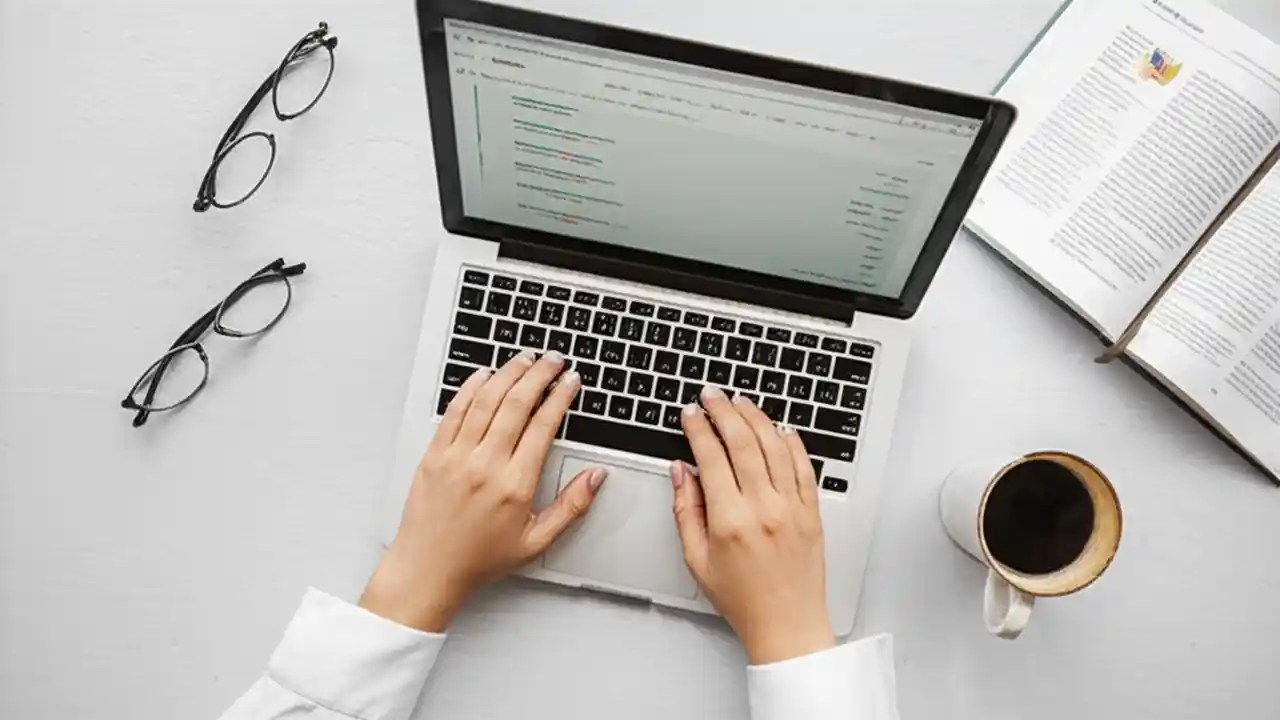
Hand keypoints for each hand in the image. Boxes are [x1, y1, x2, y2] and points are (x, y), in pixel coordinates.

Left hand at [359, 350, 605, 631]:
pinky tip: (484, 375)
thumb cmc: (478, 558)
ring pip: (486, 400)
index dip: (560, 396)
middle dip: (539, 374)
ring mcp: (457, 457)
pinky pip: (454, 411)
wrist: (428, 569)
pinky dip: (470, 388)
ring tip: (524, 359)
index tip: (571, 381)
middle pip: (517, 403)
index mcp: (515, 485)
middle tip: (554, 360)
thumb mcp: (536, 540)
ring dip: (508, 373)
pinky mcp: (434, 455)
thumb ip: (571, 506)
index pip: (543, 425)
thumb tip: (595, 477)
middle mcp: (485, 465)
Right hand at [672, 387, 833, 663]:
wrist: (787, 625)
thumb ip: (685, 510)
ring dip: (756, 417)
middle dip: (724, 411)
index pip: (711, 457)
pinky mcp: (812, 512)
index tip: (690, 414)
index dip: (697, 428)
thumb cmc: (742, 598)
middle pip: (743, 442)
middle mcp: (763, 508)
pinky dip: (791, 442)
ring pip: (774, 446)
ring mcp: (792, 508)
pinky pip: (803, 466)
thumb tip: (680, 471)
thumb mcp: (696, 559)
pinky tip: (780, 428)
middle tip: (712, 395)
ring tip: (741, 402)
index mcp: (729, 520)